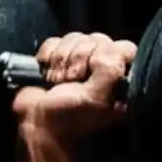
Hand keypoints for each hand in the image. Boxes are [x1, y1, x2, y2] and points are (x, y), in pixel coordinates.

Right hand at [12, 32, 135, 144]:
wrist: (37, 123)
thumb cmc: (70, 116)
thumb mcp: (98, 98)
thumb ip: (111, 72)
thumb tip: (109, 50)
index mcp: (121, 78)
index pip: (124, 47)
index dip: (105, 56)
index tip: (91, 75)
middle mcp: (104, 67)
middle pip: (98, 39)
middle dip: (79, 60)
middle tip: (72, 82)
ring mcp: (80, 60)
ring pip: (75, 38)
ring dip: (62, 61)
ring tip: (58, 82)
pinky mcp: (58, 56)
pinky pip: (55, 41)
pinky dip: (48, 57)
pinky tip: (48, 75)